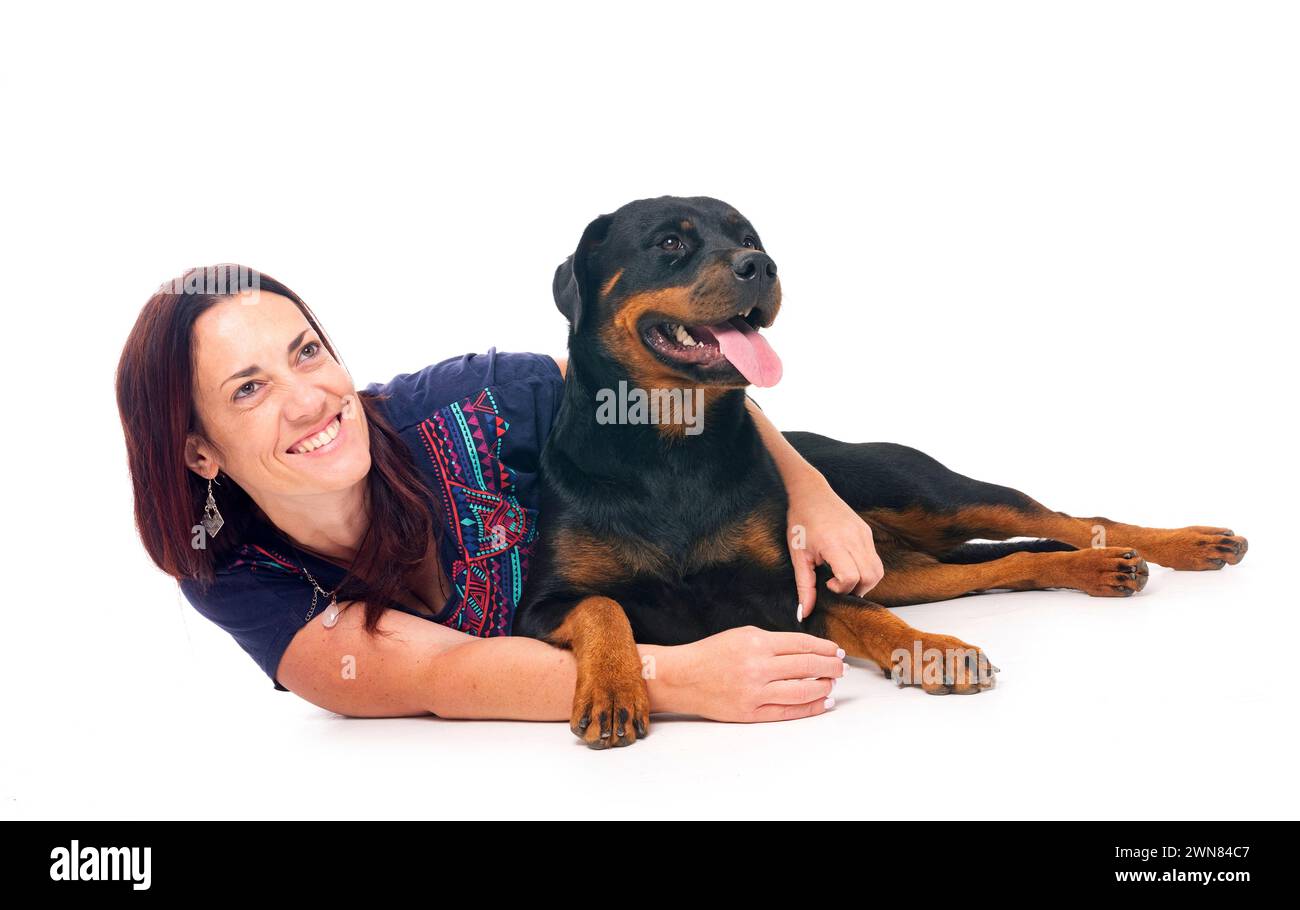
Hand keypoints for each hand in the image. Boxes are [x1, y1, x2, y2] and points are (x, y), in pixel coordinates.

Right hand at [664, 626, 846, 721]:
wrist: (682, 677)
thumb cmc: (711, 653)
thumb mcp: (742, 635)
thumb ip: (773, 642)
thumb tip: (807, 651)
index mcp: (756, 642)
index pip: (802, 644)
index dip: (824, 648)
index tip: (836, 651)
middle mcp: (758, 667)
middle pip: (806, 667)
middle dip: (830, 667)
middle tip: (842, 667)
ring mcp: (755, 692)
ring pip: (801, 691)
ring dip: (824, 687)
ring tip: (833, 683)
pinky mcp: (750, 713)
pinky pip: (788, 711)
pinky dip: (810, 707)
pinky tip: (823, 702)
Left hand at [786, 474, 884, 618]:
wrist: (811, 493)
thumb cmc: (801, 522)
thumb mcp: (798, 556)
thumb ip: (804, 586)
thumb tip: (804, 613)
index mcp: (834, 543)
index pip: (851, 577)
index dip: (841, 589)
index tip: (828, 584)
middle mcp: (853, 538)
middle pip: (869, 577)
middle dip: (856, 590)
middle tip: (837, 585)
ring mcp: (863, 535)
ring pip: (877, 570)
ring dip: (864, 582)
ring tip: (844, 577)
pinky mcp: (867, 533)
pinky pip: (875, 559)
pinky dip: (866, 570)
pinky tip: (848, 565)